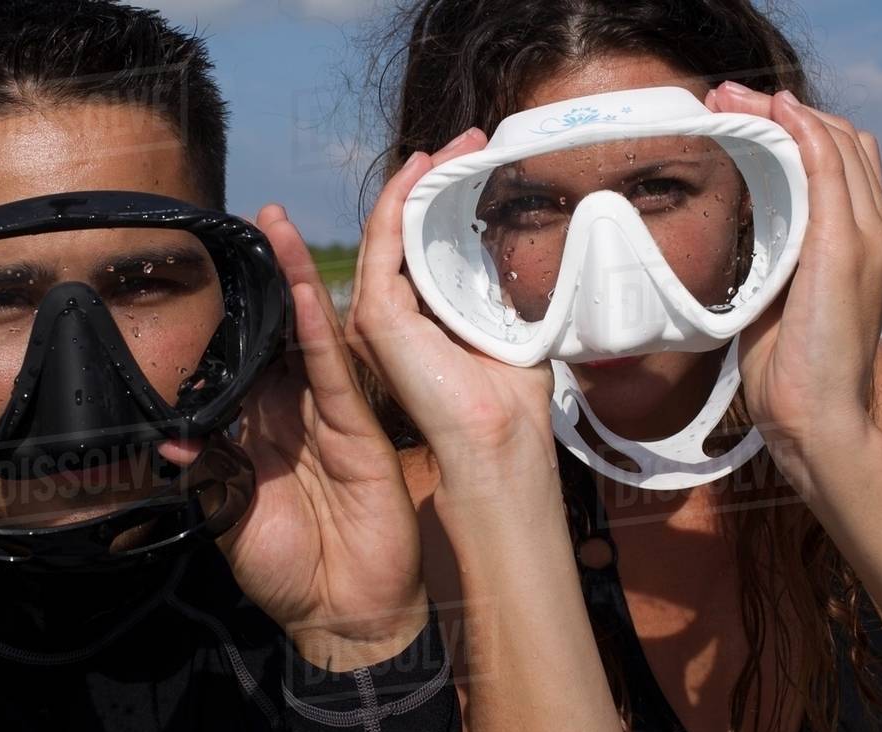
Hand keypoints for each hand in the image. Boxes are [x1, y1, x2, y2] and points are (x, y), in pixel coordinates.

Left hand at [161, 207, 426, 670]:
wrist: (339, 610)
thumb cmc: (286, 567)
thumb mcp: (228, 515)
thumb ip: (207, 472)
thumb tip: (168, 439)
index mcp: (261, 430)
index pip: (245, 359)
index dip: (232, 314)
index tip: (211, 265)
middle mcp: (295, 414)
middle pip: (279, 333)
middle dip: (266, 277)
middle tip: (250, 221)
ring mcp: (330, 417)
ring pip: (309, 337)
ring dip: (292, 280)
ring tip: (275, 227)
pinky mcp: (359, 430)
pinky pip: (335, 371)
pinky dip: (319, 328)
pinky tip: (305, 286)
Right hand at [345, 130, 556, 486]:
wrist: (500, 438)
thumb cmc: (507, 397)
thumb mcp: (502, 324)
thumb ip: (491, 289)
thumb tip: (504, 247)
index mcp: (412, 320)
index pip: (414, 245)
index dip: (438, 199)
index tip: (473, 161)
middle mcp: (385, 317)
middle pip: (398, 231)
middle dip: (430, 180)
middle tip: (466, 142)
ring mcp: (374, 317)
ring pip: (387, 229)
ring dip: (418, 182)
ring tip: (451, 147)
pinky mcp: (376, 317)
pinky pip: (383, 241)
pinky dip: (400, 201)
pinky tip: (422, 171)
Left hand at [706, 83, 881, 474]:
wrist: (815, 415)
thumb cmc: (792, 365)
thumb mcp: (779, 294)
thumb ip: (774, 255)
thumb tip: (744, 229)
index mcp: (859, 242)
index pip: (838, 161)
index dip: (793, 130)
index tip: (739, 117)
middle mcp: (874, 230)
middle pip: (839, 141)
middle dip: (781, 112)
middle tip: (727, 100)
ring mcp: (867, 237)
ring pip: (834, 144)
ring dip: (781, 114)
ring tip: (732, 101)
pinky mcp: (846, 249)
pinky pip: (829, 171)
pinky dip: (803, 135)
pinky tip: (775, 116)